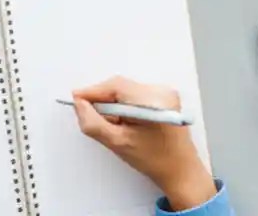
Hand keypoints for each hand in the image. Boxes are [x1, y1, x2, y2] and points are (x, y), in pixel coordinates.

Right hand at [72, 77, 216, 210]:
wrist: (181, 171)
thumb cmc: (154, 160)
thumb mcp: (117, 143)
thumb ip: (93, 123)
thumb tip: (80, 104)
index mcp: (152, 101)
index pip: (115, 86)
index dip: (92, 92)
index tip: (76, 99)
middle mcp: (161, 91)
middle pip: (120, 87)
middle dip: (103, 100)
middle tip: (92, 117)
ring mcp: (165, 93)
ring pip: (127, 91)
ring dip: (114, 104)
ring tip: (114, 126)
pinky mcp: (165, 98)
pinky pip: (136, 95)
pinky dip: (125, 106)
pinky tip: (125, 123)